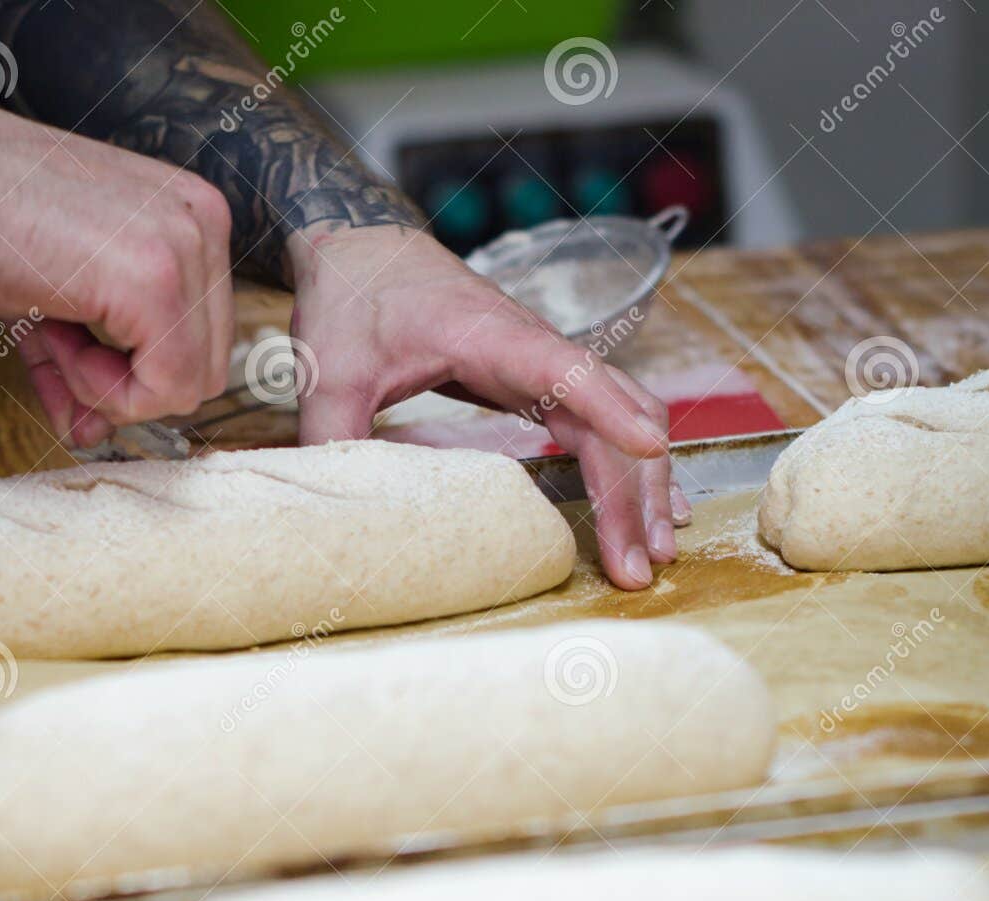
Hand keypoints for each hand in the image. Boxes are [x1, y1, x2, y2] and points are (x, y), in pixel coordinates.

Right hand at [0, 75, 233, 446]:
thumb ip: (94, 365)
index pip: (204, 338)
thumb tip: (93, 433)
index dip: (139, 368)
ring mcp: (187, 250)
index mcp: (192, 217)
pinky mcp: (158, 283)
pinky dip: (104, 390)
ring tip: (55, 332)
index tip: (75, 348)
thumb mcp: (63, 298)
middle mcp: (204, 225)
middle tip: (61, 345)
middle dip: (131, 385)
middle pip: (205, 369)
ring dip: (112, 387)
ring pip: (188, 388)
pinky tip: (58, 336)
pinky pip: (161, 390)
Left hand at [287, 224, 688, 587]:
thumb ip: (331, 437)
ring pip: (621, 421)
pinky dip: (629, 467)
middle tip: (643, 563)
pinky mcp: (539, 383)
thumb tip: (333, 508)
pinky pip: (603, 426)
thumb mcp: (330, 371)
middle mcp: (535, 349)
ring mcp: (545, 367)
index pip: (569, 371)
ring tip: (658, 551)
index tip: (649, 451)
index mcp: (492, 336)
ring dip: (644, 485)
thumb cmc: (352, 298)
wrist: (360, 248)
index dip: (612, 410)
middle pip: (613, 415)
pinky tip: (647, 509)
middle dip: (635, 489)